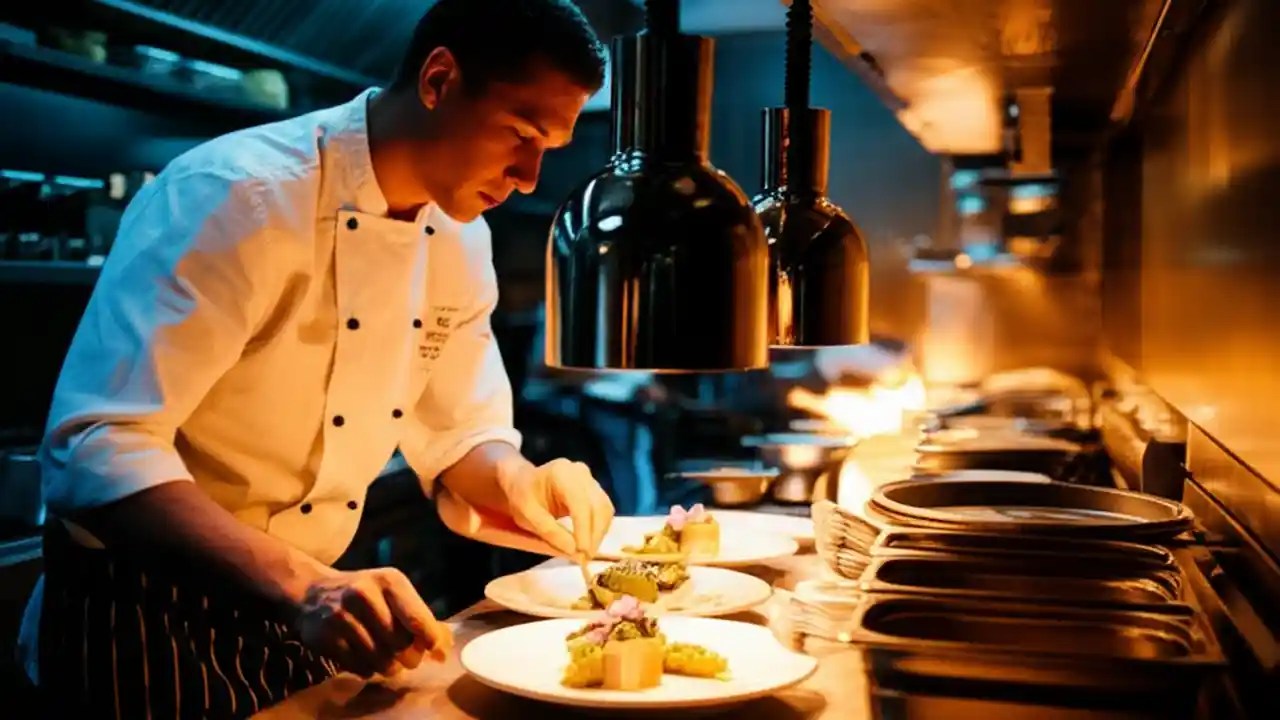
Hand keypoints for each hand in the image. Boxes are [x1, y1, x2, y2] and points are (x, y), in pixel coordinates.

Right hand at [293, 567, 452, 677]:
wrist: (312, 593)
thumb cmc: (364, 594)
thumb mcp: (392, 592)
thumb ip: (419, 617)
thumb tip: (443, 651)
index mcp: (388, 581)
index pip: (416, 618)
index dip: (430, 640)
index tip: (435, 650)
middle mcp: (364, 595)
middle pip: (401, 643)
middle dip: (409, 656)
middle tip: (407, 655)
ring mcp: (342, 617)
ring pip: (381, 660)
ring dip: (390, 666)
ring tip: (388, 658)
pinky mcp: (325, 639)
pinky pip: (360, 667)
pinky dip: (369, 669)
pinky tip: (367, 658)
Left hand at [498, 458, 614, 559]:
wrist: (523, 482)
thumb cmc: (522, 497)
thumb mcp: (527, 516)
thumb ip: (550, 532)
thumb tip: (574, 551)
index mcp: (561, 473)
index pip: (580, 502)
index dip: (584, 528)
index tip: (583, 552)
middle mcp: (580, 473)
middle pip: (598, 505)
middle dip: (594, 534)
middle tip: (586, 558)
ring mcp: (590, 479)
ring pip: (605, 508)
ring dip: (599, 533)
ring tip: (587, 553)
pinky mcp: (595, 489)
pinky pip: (604, 510)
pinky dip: (599, 528)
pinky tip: (590, 541)